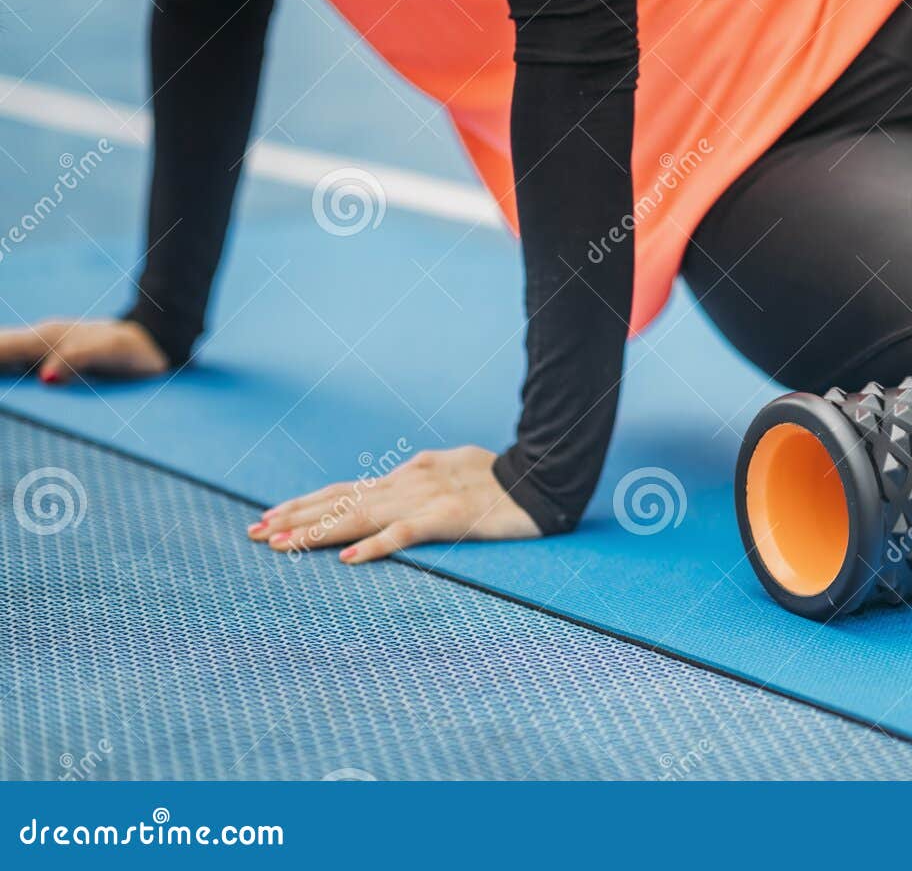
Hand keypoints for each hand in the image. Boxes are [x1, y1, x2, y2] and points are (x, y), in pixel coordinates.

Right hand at [0, 318, 169, 383]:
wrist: (156, 343)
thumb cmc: (136, 348)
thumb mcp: (112, 352)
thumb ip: (79, 360)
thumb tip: (47, 379)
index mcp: (47, 338)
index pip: (1, 348)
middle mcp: (40, 344)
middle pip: (1, 355)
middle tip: (3, 400)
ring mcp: (46, 355)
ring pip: (10, 365)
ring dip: (5, 376)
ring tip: (9, 406)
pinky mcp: (56, 367)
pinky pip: (25, 372)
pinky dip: (14, 382)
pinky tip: (19, 398)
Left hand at [247, 445, 540, 562]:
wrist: (540, 477)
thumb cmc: (499, 477)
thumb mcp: (450, 470)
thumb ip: (420, 478)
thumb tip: (395, 481)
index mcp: (405, 477)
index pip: (344, 490)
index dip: (305, 503)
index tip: (269, 516)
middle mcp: (406, 484)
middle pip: (339, 502)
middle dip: (294, 518)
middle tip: (253, 532)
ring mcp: (425, 500)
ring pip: (359, 516)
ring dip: (317, 531)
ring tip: (280, 544)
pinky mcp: (447, 517)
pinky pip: (405, 533)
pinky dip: (375, 545)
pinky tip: (348, 559)